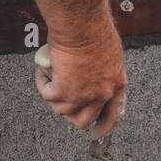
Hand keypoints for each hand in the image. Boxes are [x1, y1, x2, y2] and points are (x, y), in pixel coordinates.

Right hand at [35, 21, 126, 137]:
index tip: (98, 133)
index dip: (105, 126)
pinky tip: (43, 74)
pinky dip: (43, 85)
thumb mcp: (109, 57)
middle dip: (73, 117)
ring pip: (63, 111)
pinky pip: (48, 96)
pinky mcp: (63, 90)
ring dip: (55, 99)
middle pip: (85, 120)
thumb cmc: (96, 33)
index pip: (114, 114)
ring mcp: (83, 95)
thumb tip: (92, 77)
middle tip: (64, 107)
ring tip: (52, 83)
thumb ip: (103, 72)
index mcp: (117, 85)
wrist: (83, 28)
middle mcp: (102, 94)